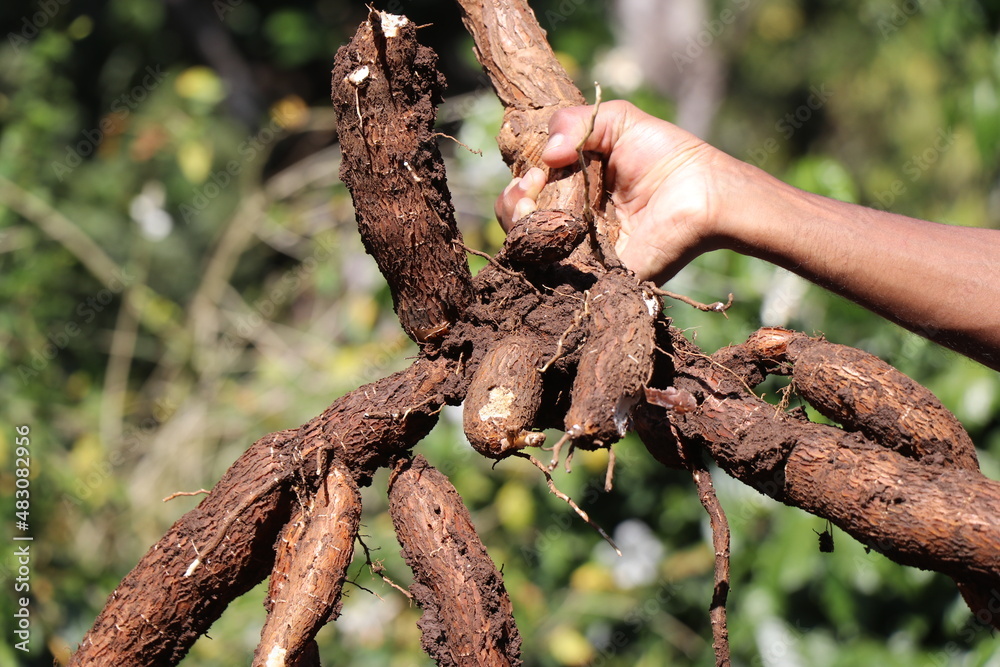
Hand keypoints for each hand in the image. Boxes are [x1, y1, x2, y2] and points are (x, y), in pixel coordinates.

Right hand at [495, 100, 728, 283]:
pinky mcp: (592, 276)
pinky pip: (551, 274)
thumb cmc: (667, 156)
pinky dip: (538, 249)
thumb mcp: (618, 121)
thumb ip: (575, 122)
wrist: (703, 192)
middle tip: (533, 183)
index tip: (535, 169)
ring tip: (534, 202)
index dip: (519, 182)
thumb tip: (546, 156)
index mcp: (574, 189)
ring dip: (517, 221)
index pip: (527, 193)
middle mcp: (572, 222)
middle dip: (511, 202)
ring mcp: (580, 251)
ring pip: (526, 250)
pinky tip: (549, 224)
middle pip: (519, 223)